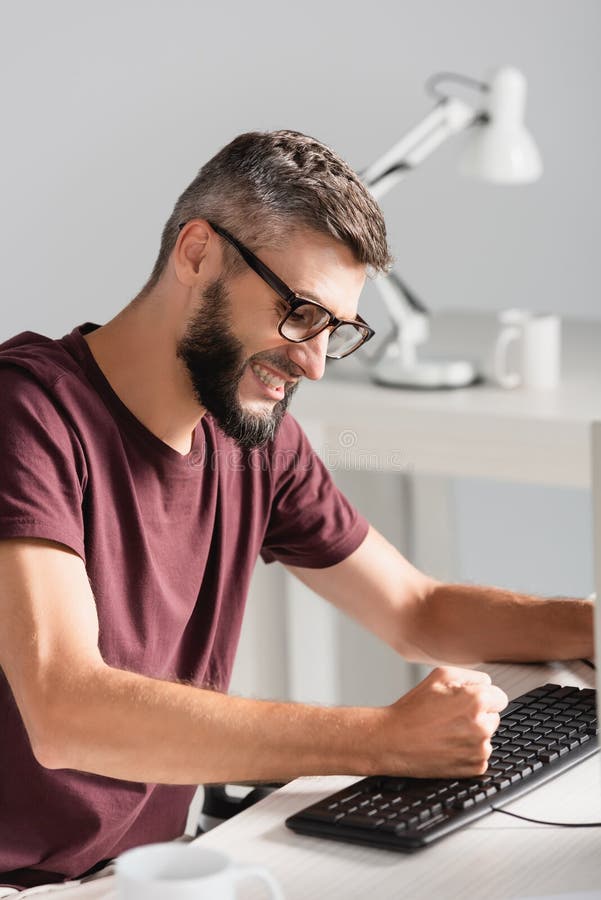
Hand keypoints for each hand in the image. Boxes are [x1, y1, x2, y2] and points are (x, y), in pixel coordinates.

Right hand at [377, 666, 507, 777]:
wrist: (394, 741)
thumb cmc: (413, 709)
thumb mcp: (439, 675)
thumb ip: (470, 676)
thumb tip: (487, 684)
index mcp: (477, 701)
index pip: (500, 697)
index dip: (480, 696)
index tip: (466, 701)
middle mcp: (482, 726)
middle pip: (494, 716)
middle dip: (478, 714)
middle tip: (451, 716)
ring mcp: (479, 750)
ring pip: (486, 736)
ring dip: (473, 733)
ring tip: (446, 730)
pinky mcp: (475, 768)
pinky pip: (480, 755)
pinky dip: (468, 751)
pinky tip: (448, 745)